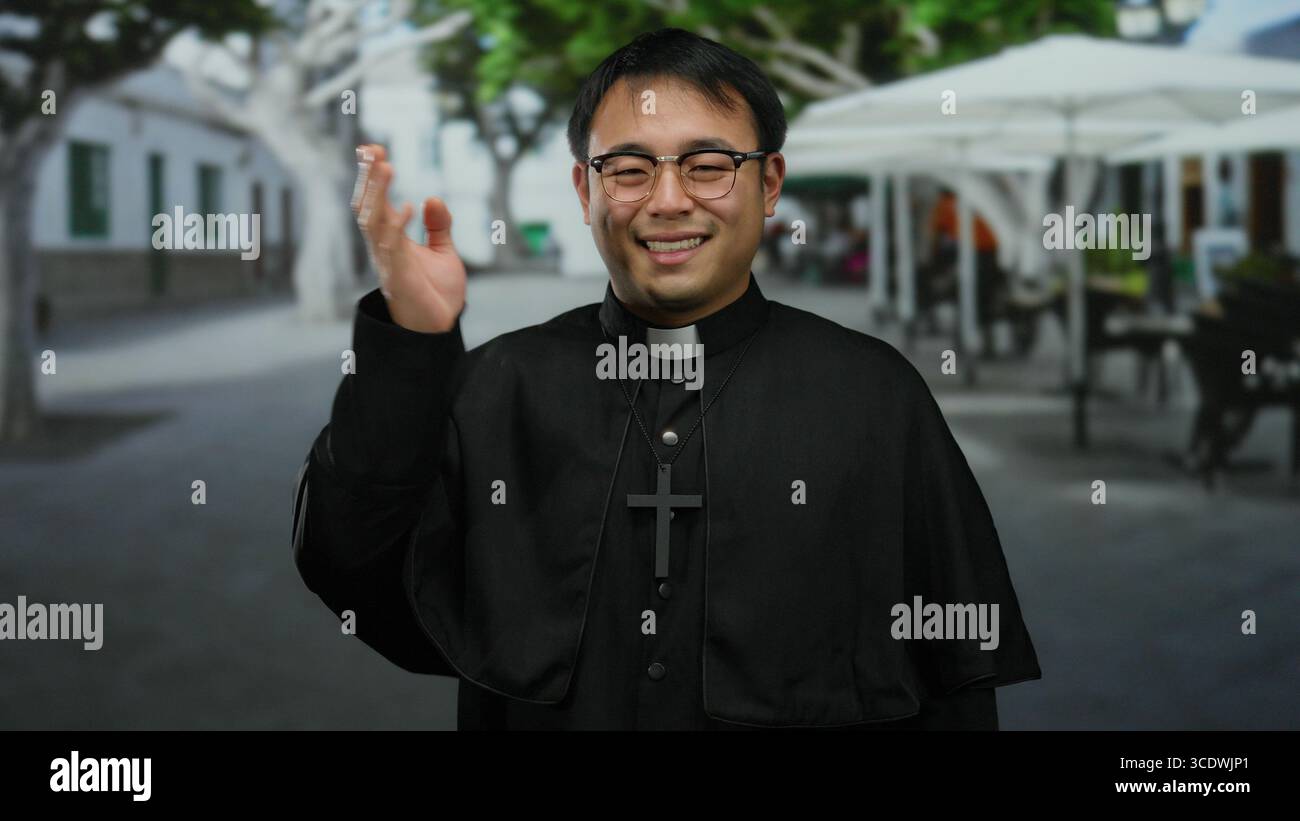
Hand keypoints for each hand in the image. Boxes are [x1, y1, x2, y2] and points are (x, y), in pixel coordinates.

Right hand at [353, 143, 466, 332]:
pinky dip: (397, 228)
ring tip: (385, 167)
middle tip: (372, 150)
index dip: (373, 177)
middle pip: (369, 206)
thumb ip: (439, 226)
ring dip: (379, 195)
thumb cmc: (437, 295)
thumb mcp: (443, 253)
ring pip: (376, 223)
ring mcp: (389, 262)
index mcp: (393, 240)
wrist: (440, 329)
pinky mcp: (399, 278)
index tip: (373, 149)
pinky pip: (393, 249)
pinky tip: (407, 208)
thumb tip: (432, 198)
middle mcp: (385, 247)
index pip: (377, 202)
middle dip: (370, 179)